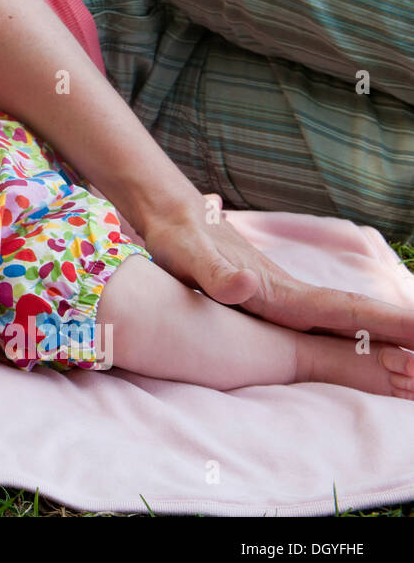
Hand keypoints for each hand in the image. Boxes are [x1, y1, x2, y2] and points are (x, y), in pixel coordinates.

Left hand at [142, 196, 413, 345]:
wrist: (172, 216)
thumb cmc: (181, 239)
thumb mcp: (192, 258)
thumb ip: (217, 275)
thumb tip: (246, 283)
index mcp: (282, 294)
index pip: (349, 313)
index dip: (391, 326)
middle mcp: (292, 297)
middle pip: (359, 321)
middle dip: (405, 339)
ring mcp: (284, 299)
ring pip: (346, 324)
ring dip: (386, 341)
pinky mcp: (271, 302)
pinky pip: (324, 326)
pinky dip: (356, 337)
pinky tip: (370, 346)